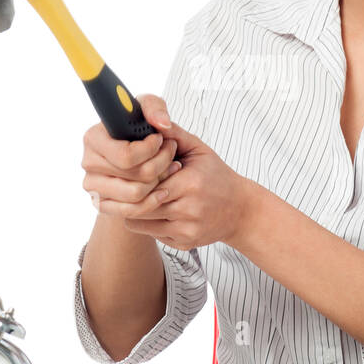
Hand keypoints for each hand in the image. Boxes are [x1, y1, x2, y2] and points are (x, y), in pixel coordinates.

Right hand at [80, 92, 182, 221]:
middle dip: (161, 164)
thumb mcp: (148, 108)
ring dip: (160, 182)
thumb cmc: (139, 129)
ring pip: (135, 194)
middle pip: (135, 175)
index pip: (126, 155)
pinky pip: (131, 210)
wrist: (133, 155)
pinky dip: (152, 201)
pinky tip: (164, 189)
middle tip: (171, 154)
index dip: (150, 150)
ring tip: (170, 169)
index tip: (161, 140)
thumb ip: (155, 107)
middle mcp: (88, 162)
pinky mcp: (100, 203)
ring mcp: (93, 185)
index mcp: (93, 138)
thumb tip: (162, 124)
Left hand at [119, 102, 256, 250]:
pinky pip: (151, 234)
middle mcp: (188, 209)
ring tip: (136, 197)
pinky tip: (154, 211)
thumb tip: (148, 120)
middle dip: (128, 195)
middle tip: (122, 185)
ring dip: (134, 210)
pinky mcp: (184, 243)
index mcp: (189, 183)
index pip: (144, 182)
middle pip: (138, 204)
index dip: (134, 176)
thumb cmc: (217, 176)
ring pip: (139, 222)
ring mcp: (186, 229)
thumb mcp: (199, 150)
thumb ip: (173, 135)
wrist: (241, 210)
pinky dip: (148, 223)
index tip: (129, 170)